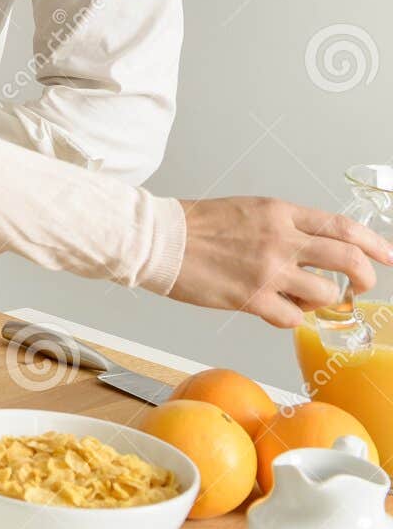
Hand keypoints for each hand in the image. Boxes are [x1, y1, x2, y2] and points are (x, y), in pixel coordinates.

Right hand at [171, 198, 392, 326]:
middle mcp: (282, 239)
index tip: (388, 256)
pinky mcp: (251, 298)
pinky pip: (293, 318)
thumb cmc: (194, 227)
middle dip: (364, 278)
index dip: (374, 244)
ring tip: (304, 299)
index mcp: (281, 214)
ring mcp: (268, 270)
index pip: (343, 227)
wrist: (158, 241)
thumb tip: (312, 249)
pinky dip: (292, 318)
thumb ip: (283, 226)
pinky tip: (276, 310)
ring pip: (325, 293)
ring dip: (322, 301)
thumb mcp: (248, 211)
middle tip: (360, 288)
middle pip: (348, 260)